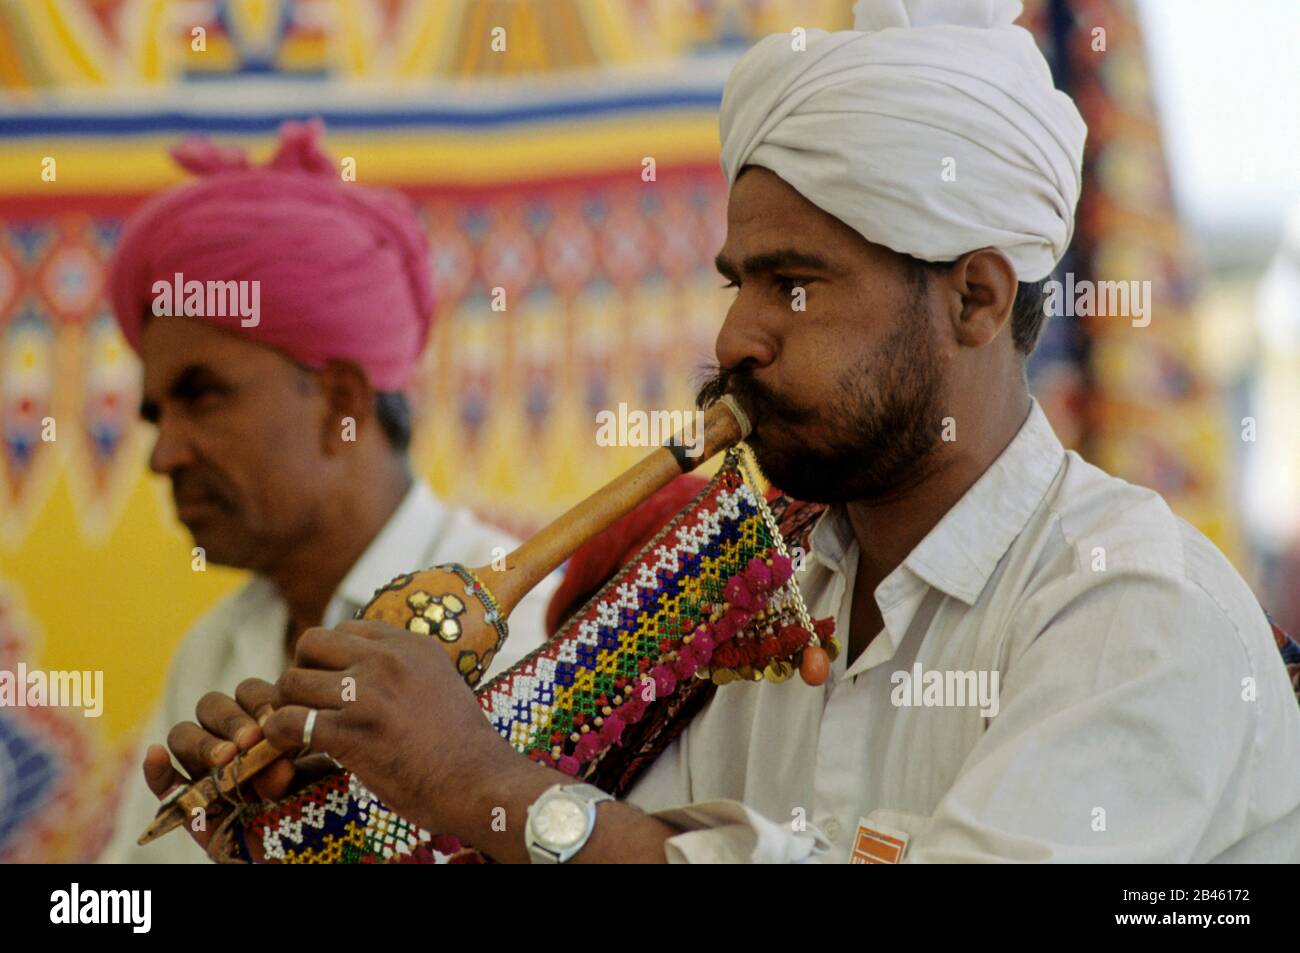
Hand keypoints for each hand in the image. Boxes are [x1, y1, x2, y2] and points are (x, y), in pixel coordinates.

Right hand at [142, 678, 296, 849]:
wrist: (306, 844)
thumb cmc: (315, 803)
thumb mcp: (310, 781)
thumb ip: (293, 767)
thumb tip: (278, 765)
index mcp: (259, 721)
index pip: (248, 692)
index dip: (259, 701)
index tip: (275, 719)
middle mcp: (227, 739)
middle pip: (211, 706)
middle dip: (230, 720)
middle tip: (249, 740)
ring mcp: (203, 768)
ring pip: (183, 735)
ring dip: (202, 743)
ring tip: (224, 759)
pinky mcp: (186, 802)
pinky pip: (162, 782)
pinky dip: (156, 769)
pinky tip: (156, 756)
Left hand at [262, 620, 518, 835]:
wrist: (479, 782)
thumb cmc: (463, 744)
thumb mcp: (442, 683)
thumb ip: (407, 669)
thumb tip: (374, 671)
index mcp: (410, 645)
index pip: (346, 628)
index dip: (331, 656)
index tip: (333, 683)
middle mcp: (387, 660)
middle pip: (311, 642)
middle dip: (302, 670)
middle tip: (308, 702)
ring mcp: (367, 694)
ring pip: (292, 680)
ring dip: (287, 706)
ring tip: (298, 729)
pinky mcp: (350, 733)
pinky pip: (288, 721)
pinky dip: (280, 736)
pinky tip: (293, 749)